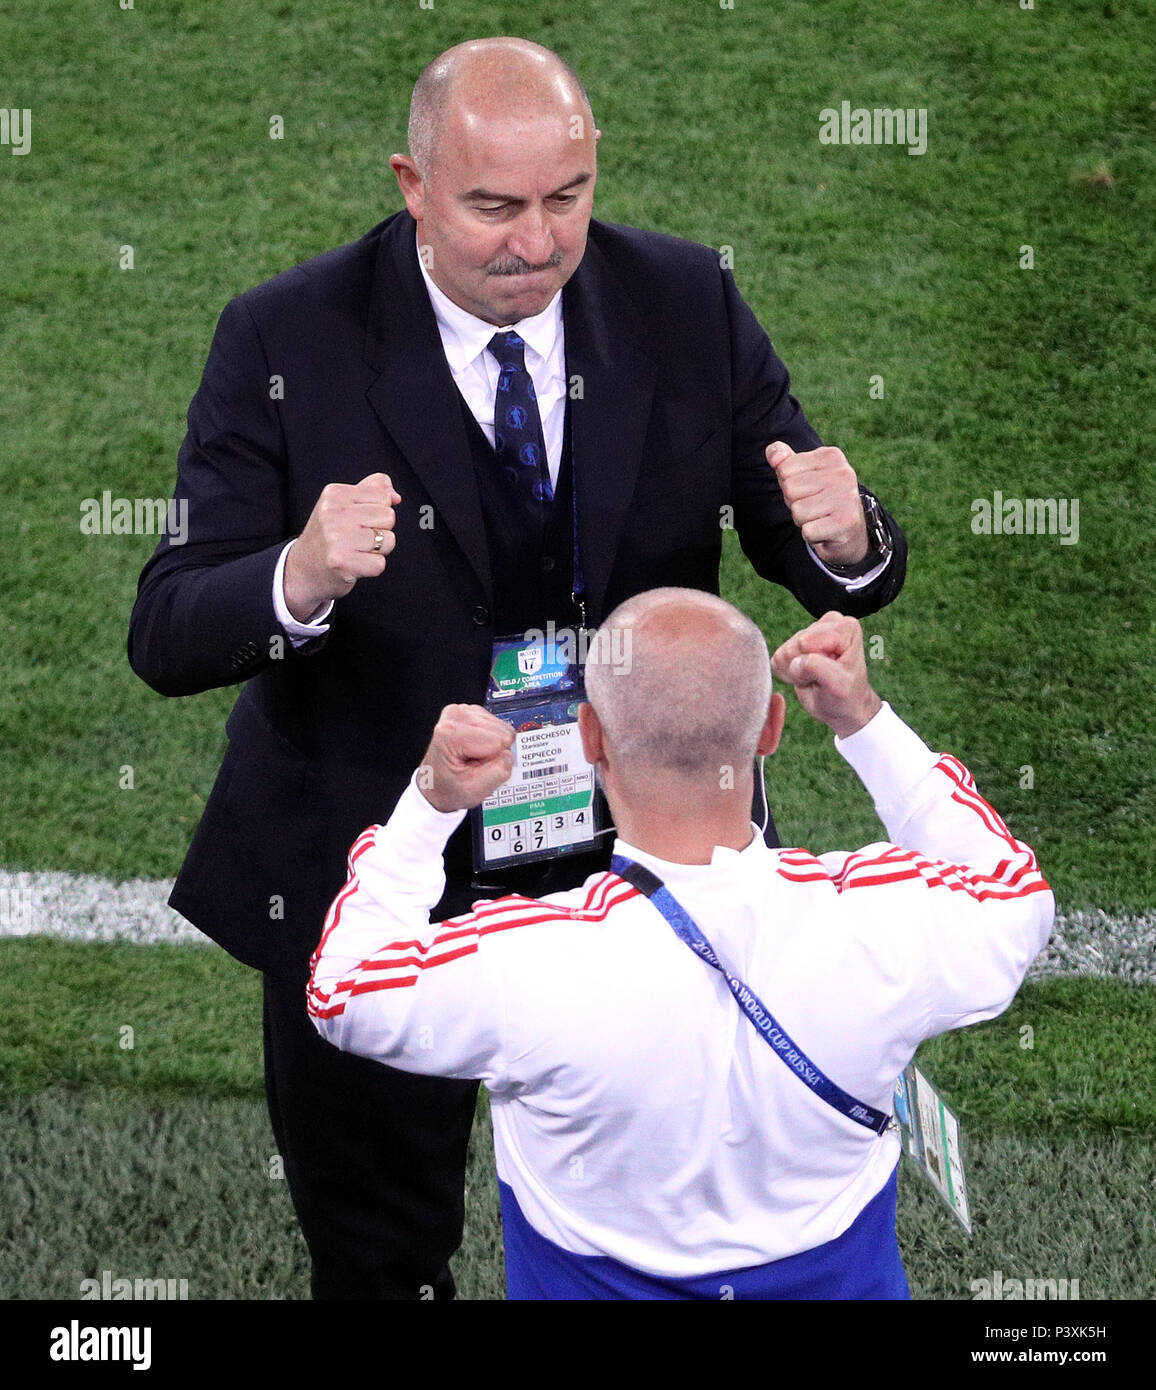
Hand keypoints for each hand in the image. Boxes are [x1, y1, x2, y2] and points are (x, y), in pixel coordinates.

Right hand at [283, 473, 401, 621]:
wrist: (301, 570)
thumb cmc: (328, 537)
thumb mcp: (343, 504)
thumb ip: (372, 490)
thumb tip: (395, 496)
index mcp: (335, 494)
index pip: (383, 496)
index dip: (377, 512)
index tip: (356, 521)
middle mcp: (333, 513)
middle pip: (389, 517)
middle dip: (379, 530)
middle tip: (356, 539)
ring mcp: (336, 538)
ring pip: (388, 540)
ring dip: (378, 550)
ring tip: (356, 551)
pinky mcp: (342, 562)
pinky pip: (380, 564)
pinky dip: (371, 568)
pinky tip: (354, 565)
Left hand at [417, 705, 515, 812]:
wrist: (434, 784)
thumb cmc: (448, 787)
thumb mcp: (474, 790)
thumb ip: (498, 773)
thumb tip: (509, 755)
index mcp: (451, 733)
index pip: (498, 740)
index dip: (494, 759)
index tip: (476, 767)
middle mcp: (455, 716)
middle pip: (502, 731)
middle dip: (494, 751)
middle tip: (476, 763)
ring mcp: (462, 711)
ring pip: (502, 727)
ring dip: (493, 745)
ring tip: (474, 756)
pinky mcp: (470, 712)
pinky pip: (497, 725)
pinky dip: (490, 739)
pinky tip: (476, 748)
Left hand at [766, 442, 868, 565]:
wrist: (849, 530)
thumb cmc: (820, 498)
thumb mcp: (802, 474)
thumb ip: (784, 460)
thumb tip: (773, 455)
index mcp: (831, 456)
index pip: (784, 469)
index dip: (789, 485)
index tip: (808, 490)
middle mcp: (843, 473)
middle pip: (789, 490)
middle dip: (795, 503)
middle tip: (814, 507)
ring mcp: (846, 497)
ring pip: (797, 512)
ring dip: (803, 520)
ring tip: (820, 518)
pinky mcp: (846, 521)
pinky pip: (807, 531)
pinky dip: (812, 536)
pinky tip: (825, 530)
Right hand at [770, 612, 880, 738]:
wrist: (841, 708)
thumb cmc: (846, 697)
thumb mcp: (838, 685)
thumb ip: (816, 668)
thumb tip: (794, 662)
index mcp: (845, 628)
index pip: (806, 642)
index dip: (812, 663)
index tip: (828, 675)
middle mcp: (829, 624)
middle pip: (795, 645)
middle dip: (803, 667)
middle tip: (821, 678)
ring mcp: (811, 633)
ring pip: (785, 652)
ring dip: (796, 672)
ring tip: (815, 678)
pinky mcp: (796, 644)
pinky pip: (778, 658)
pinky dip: (788, 673)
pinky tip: (805, 677)